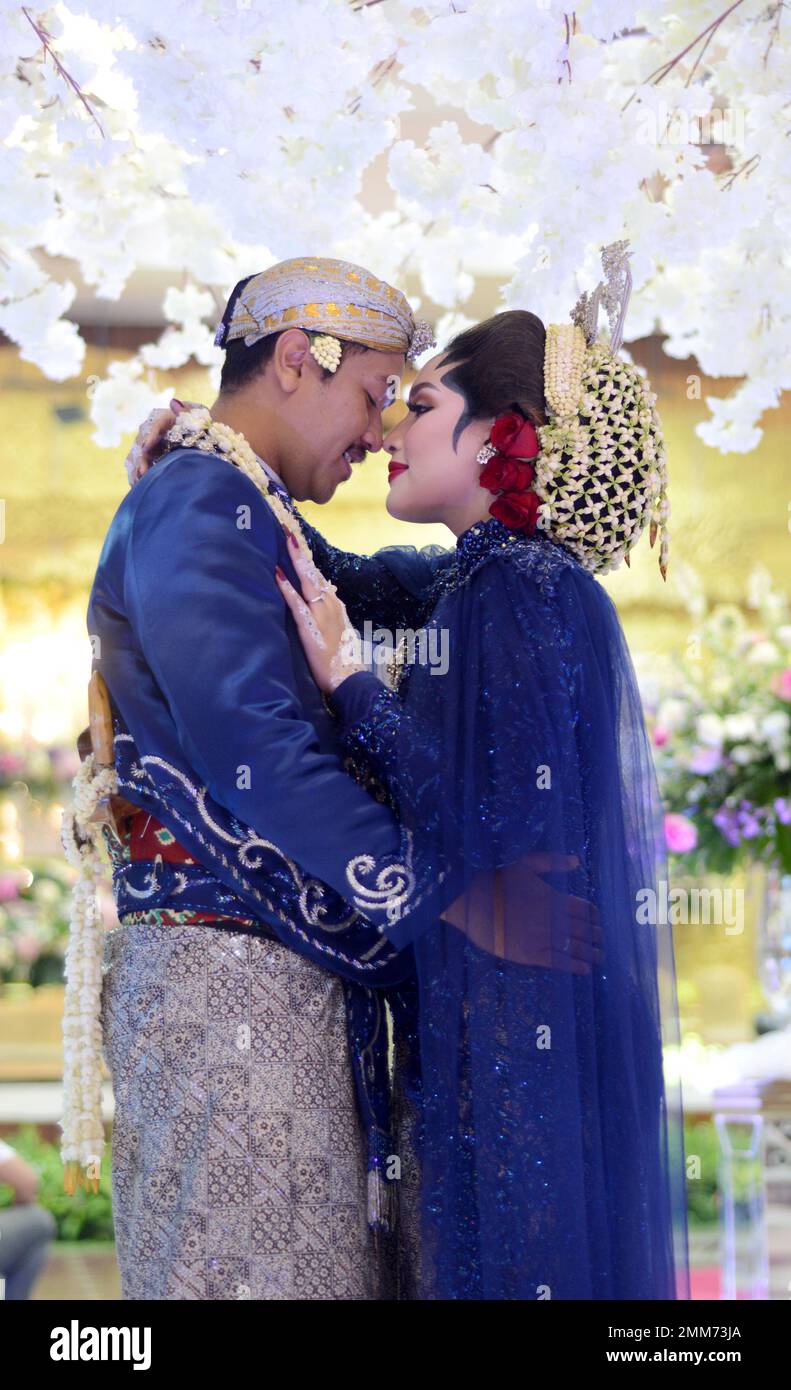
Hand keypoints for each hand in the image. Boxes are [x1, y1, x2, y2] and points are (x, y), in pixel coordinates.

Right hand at [124, 398, 201, 485]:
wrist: (200, 431)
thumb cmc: (199, 421)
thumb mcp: (198, 414)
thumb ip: (187, 410)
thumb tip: (173, 403)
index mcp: (162, 418)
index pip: (152, 426)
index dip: (149, 437)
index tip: (147, 448)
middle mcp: (150, 430)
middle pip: (140, 444)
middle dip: (140, 459)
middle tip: (142, 472)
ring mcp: (146, 445)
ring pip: (135, 456)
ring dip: (136, 469)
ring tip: (138, 482)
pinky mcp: (146, 458)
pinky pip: (136, 466)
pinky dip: (136, 476)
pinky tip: (137, 486)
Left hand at [274, 530, 365, 693]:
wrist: (350, 678)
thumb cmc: (345, 660)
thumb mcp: (343, 632)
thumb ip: (334, 614)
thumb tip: (329, 596)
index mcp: (337, 606)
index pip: (321, 577)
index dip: (308, 560)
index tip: (298, 543)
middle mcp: (331, 604)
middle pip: (313, 572)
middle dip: (300, 550)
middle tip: (287, 529)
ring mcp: (321, 613)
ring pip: (306, 580)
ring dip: (294, 559)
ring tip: (284, 539)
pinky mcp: (310, 626)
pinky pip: (295, 601)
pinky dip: (285, 586)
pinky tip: (277, 572)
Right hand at [440, 852, 603, 972]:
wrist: (468, 900)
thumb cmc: (494, 879)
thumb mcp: (523, 862)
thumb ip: (551, 862)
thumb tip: (576, 860)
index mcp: (554, 896)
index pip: (586, 910)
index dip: (596, 918)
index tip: (598, 923)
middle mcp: (553, 919)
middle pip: (586, 931)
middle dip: (597, 938)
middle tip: (601, 944)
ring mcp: (543, 938)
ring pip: (577, 949)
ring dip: (592, 955)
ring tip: (599, 959)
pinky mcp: (530, 954)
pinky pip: (560, 963)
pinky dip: (576, 967)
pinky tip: (585, 971)